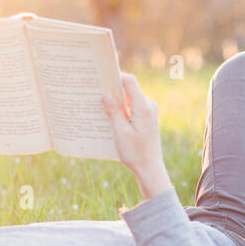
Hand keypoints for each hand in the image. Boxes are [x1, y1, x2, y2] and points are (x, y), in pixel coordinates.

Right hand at [103, 73, 170, 198]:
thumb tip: (106, 93)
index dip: (116, 77)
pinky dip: (122, 110)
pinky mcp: (147, 119)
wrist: (150, 168)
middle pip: (129, 89)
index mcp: (143, 107)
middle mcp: (148, 106)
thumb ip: (113, 111)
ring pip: (130, 100)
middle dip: (112, 90)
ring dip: (116, 102)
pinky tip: (109, 117)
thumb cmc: (135, 152)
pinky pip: (132, 109)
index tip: (101, 78)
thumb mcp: (120, 132)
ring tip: (99, 106)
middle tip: (95, 92)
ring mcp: (149, 113)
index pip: (130, 81)